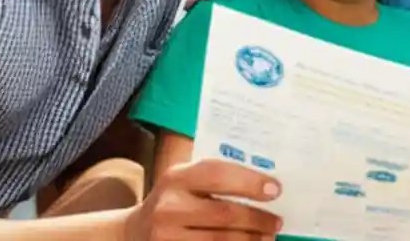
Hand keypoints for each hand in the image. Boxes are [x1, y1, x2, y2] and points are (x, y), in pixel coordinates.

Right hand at [123, 158, 282, 239]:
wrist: (132, 232)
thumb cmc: (172, 201)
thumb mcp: (184, 181)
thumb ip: (216, 177)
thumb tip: (266, 182)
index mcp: (176, 178)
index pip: (218, 174)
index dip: (250, 182)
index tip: (275, 190)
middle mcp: (168, 207)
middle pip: (224, 214)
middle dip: (257, 219)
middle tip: (277, 221)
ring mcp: (166, 236)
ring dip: (250, 240)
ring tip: (268, 237)